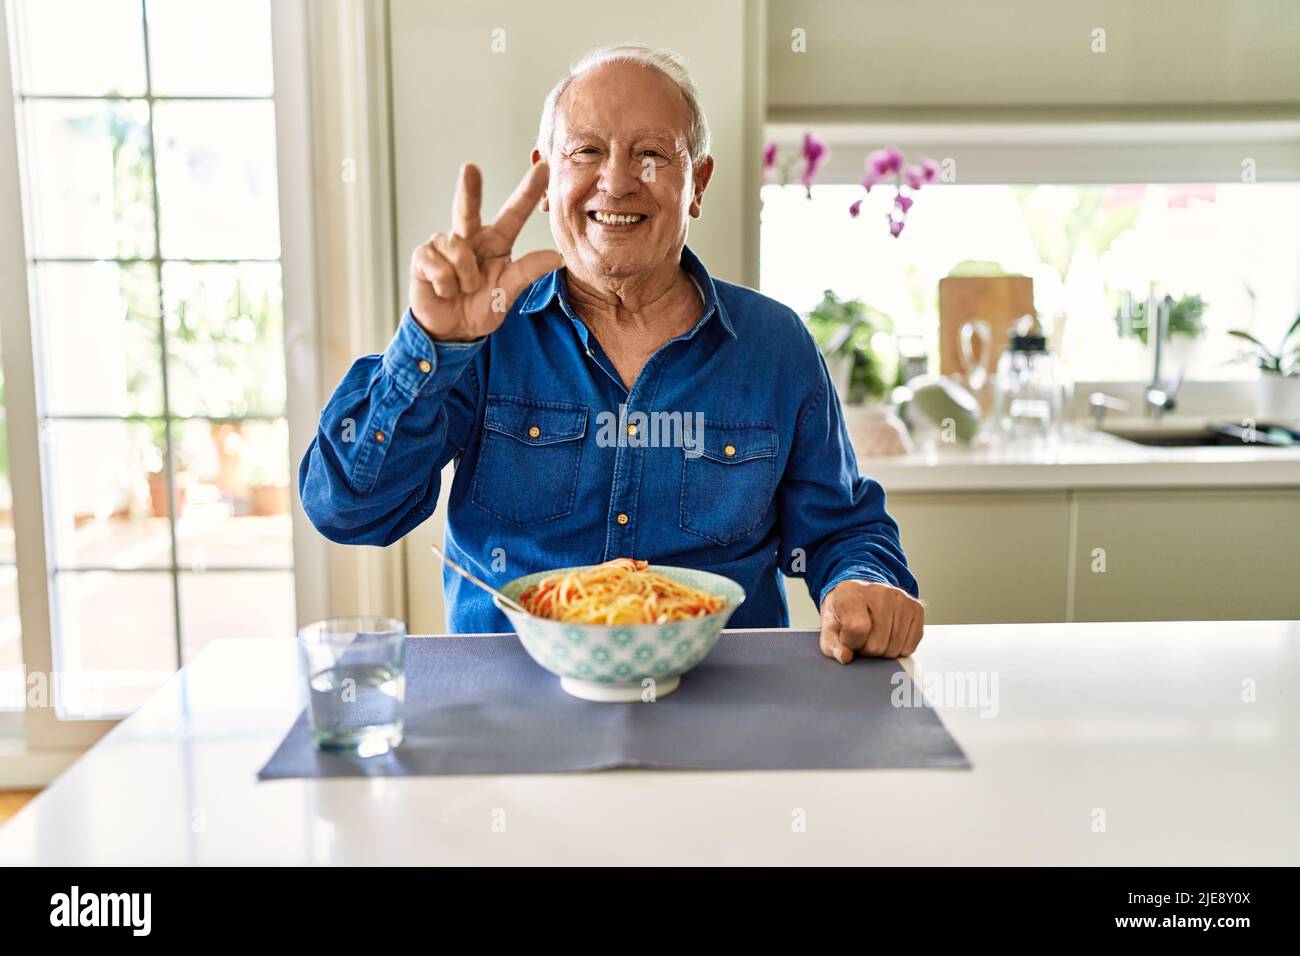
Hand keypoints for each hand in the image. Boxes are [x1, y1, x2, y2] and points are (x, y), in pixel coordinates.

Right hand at [408, 162, 563, 341]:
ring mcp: (443, 245)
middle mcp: (469, 237)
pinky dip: (444, 284)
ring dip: (463, 278)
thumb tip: (557, 258)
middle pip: (468, 209)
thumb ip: (528, 272)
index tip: (542, 167)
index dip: (527, 191)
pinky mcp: (423, 256)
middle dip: (468, 189)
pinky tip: (443, 290)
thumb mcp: (508, 292)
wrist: (453, 331)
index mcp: (495, 242)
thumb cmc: (482, 307)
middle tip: (470, 168)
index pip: (514, 213)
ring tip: (462, 291)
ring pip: (456, 249)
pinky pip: (438, 265)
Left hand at [819, 579, 924, 662]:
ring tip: (875, 635)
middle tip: (863, 637)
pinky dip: (898, 648)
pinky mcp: (917, 609)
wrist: (861, 593)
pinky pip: (910, 646)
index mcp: (852, 593)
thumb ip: (831, 644)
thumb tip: (845, 657)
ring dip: (883, 650)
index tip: (848, 638)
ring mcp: (901, 599)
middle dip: (867, 649)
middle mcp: (880, 592)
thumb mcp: (829, 626)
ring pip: (894, 648)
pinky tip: (889, 635)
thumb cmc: (844, 611)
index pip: (857, 630)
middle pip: (877, 644)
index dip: (851, 643)